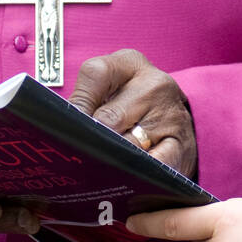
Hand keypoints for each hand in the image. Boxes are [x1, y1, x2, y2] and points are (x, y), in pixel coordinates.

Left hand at [68, 48, 196, 177]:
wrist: (177, 124)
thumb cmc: (133, 107)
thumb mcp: (112, 91)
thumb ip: (86, 102)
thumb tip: (59, 126)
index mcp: (130, 63)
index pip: (96, 73)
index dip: (78, 104)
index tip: (68, 126)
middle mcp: (154, 83)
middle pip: (109, 117)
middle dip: (93, 140)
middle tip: (82, 154)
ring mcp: (172, 114)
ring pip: (130, 145)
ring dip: (113, 161)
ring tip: (103, 168)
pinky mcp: (183, 146)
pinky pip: (155, 165)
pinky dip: (139, 174)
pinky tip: (128, 178)